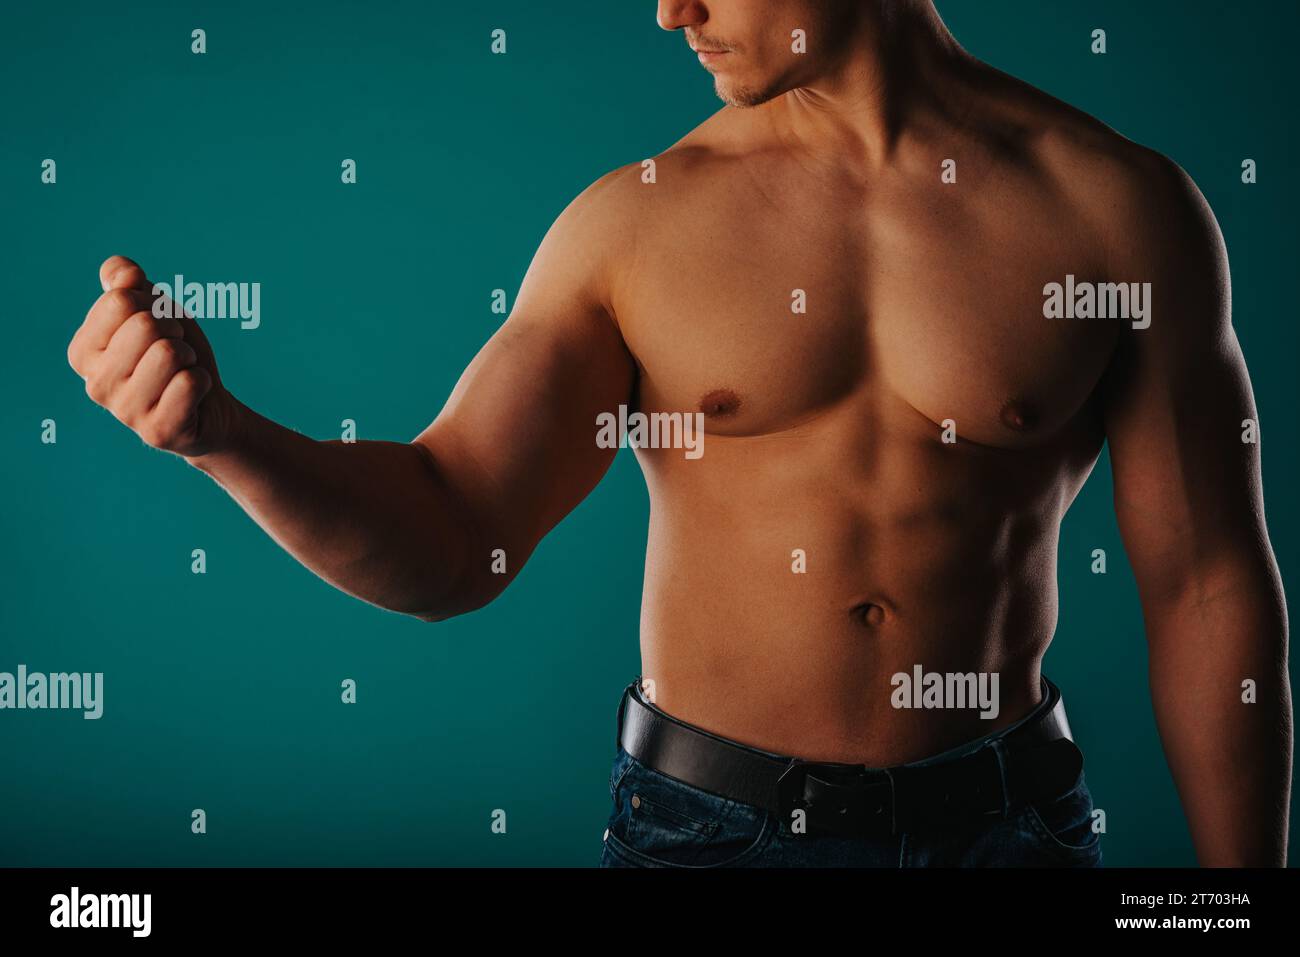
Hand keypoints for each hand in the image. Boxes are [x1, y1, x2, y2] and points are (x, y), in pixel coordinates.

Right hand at [67, 255, 239, 456]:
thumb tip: (124, 272)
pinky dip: (203, 380)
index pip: (119, 300)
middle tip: (175, 353)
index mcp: (83, 351)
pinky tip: (193, 396)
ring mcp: (125, 412)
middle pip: (145, 325)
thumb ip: (127, 283)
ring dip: (188, 357)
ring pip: (169, 353)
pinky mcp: (157, 431)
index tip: (158, 327)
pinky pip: (190, 383)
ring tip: (181, 373)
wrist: (209, 402)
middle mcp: (95, 384)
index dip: (153, 305)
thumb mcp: (153, 308)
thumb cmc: (175, 352)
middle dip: (174, 331)